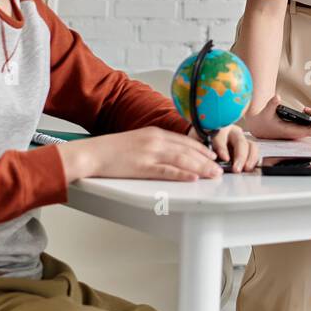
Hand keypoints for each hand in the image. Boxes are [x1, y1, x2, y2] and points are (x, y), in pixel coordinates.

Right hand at [59, 126, 224, 182]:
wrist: (91, 153)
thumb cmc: (110, 150)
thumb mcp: (137, 140)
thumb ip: (154, 144)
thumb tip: (169, 152)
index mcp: (154, 133)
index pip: (184, 140)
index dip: (201, 148)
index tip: (212, 155)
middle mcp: (155, 140)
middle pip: (188, 150)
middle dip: (206, 159)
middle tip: (219, 168)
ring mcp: (149, 153)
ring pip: (182, 160)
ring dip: (201, 168)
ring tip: (213, 174)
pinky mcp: (142, 167)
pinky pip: (167, 171)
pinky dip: (183, 174)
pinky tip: (194, 178)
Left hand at [199, 123, 260, 173]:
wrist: (206, 134)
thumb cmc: (201, 139)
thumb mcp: (195, 141)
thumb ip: (198, 149)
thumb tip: (201, 160)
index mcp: (217, 128)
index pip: (221, 136)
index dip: (222, 147)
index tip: (224, 158)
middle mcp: (232, 131)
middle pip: (240, 141)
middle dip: (240, 155)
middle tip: (236, 168)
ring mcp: (241, 138)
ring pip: (250, 145)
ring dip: (249, 158)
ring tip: (246, 168)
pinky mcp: (247, 145)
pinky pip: (254, 150)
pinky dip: (254, 159)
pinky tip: (250, 167)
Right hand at [240, 94, 310, 139]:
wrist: (258, 128)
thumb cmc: (262, 121)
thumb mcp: (265, 112)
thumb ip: (271, 105)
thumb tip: (277, 97)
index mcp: (291, 132)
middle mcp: (297, 133)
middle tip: (307, 109)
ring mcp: (298, 131)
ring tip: (307, 109)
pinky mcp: (297, 128)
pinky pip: (310, 126)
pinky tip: (308, 110)